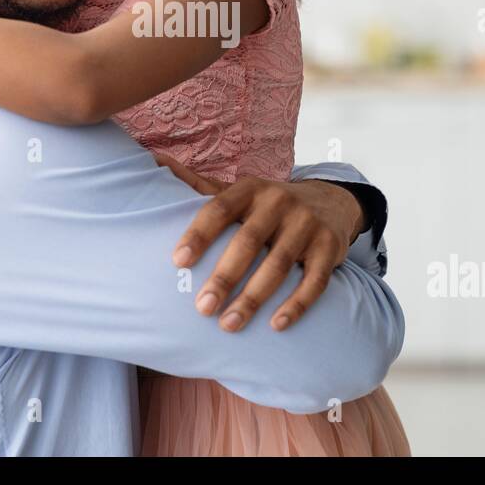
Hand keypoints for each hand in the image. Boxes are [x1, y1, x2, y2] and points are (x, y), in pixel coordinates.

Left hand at [154, 154, 363, 333]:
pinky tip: (276, 325)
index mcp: (251, 189)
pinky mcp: (330, 247)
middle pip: (247, 242)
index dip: (199, 234)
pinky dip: (296, 305)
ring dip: (253, 299)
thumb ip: (198, 185)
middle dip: (224, 277)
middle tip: (202, 308)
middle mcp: (280, 202)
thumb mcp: (239, 191)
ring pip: (278, 266)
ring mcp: (307, 224)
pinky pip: (314, 281)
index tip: (178, 262)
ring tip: (229, 325)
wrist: (330, 202)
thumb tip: (153, 159)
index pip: (219, 209)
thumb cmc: (268, 206)